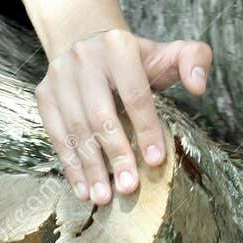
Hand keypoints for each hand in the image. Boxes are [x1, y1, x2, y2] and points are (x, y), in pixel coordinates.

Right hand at [35, 26, 211, 204]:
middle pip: (101, 114)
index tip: (156, 161)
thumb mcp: (168, 54)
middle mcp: (83, 56)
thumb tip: (198, 86)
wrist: (92, 49)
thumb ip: (194, 60)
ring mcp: (59, 75)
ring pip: (76, 128)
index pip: (134, 94)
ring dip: (90, 167)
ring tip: (104, 197)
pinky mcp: (43, 93)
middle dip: (116, 155)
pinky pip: (56, 134)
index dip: (146, 129)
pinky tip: (83, 188)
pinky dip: (70, 164)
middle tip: (129, 187)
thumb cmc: (138, 62)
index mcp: (117, 45)